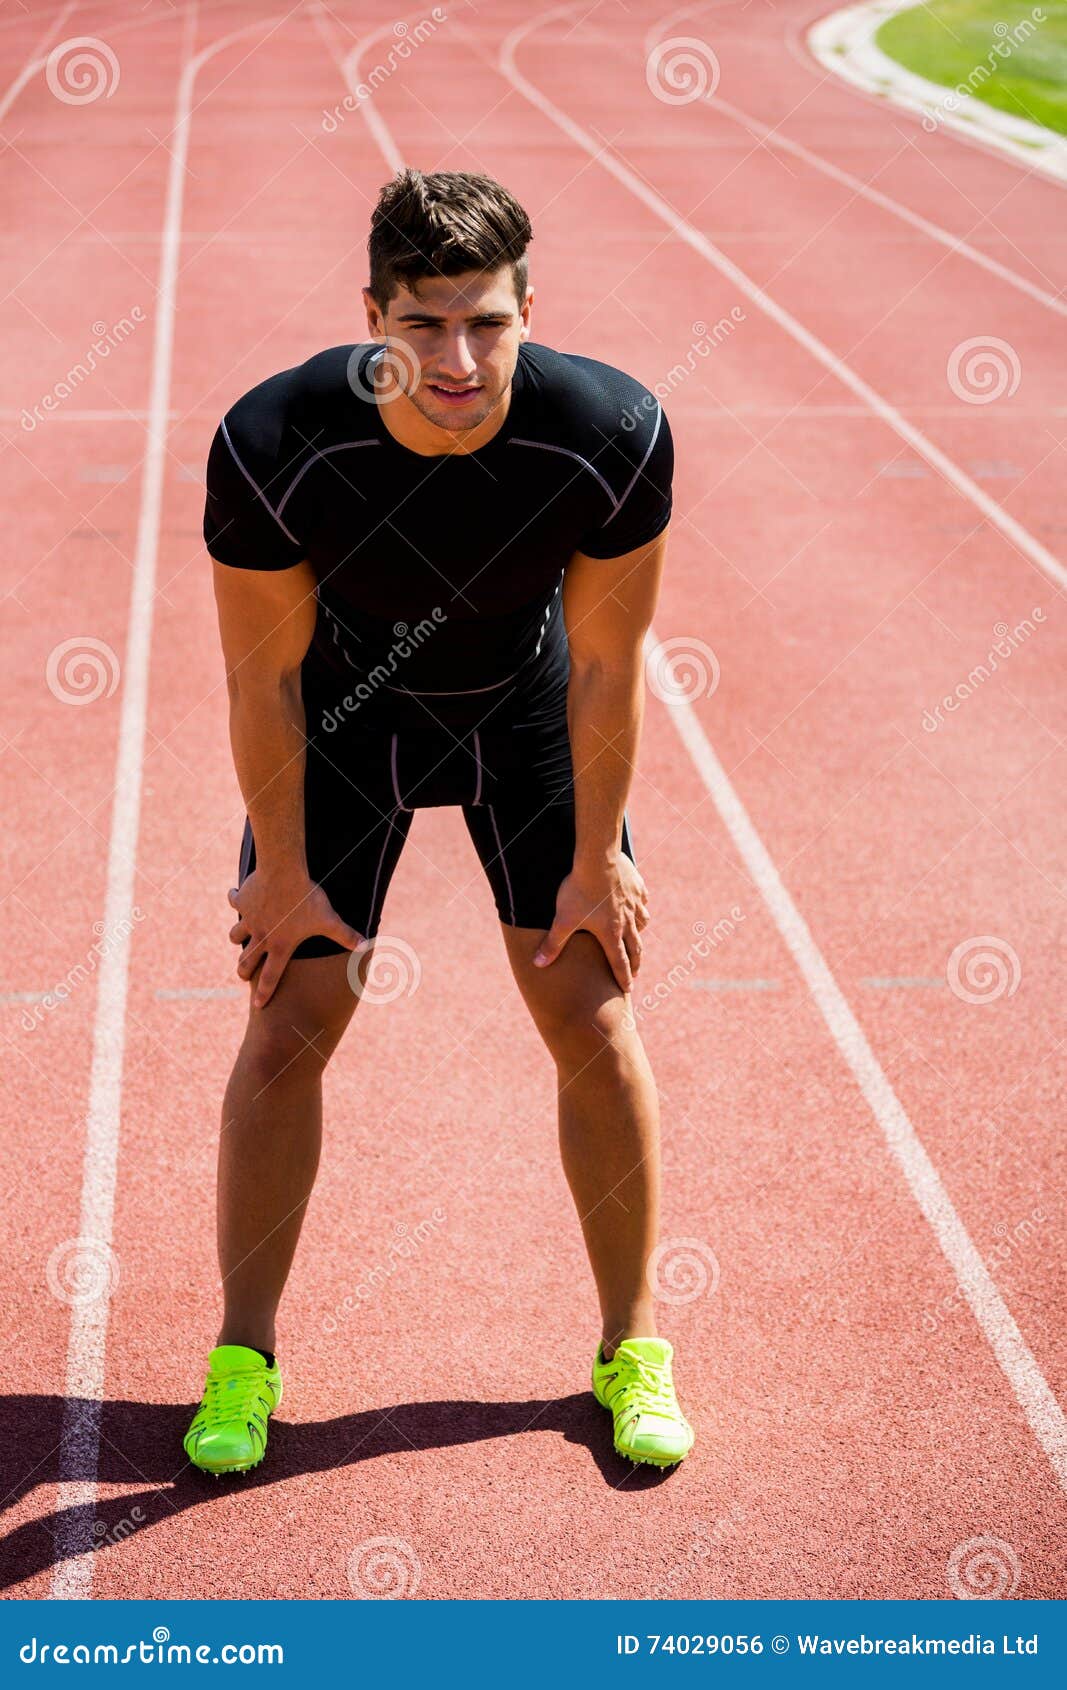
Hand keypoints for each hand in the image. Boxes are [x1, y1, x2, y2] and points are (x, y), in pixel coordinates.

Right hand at [227, 869, 364, 1007]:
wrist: (283, 872)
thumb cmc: (306, 898)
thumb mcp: (328, 918)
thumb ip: (345, 934)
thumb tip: (365, 945)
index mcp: (280, 945)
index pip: (271, 977)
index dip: (264, 993)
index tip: (259, 1006)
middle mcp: (262, 936)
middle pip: (247, 961)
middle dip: (243, 970)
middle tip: (242, 974)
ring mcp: (250, 919)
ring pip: (235, 935)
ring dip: (236, 937)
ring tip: (238, 937)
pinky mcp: (243, 900)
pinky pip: (234, 901)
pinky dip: (234, 898)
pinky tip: (236, 894)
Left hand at [533, 851, 649, 991]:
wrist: (597, 859)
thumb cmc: (579, 891)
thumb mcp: (563, 919)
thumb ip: (552, 944)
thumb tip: (538, 964)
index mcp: (611, 933)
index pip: (619, 962)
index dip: (623, 978)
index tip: (628, 990)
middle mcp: (627, 921)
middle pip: (635, 948)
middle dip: (635, 963)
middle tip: (635, 972)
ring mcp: (634, 903)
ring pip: (643, 923)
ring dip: (640, 934)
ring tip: (637, 939)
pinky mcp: (637, 886)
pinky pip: (643, 900)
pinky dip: (642, 906)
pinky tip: (639, 904)